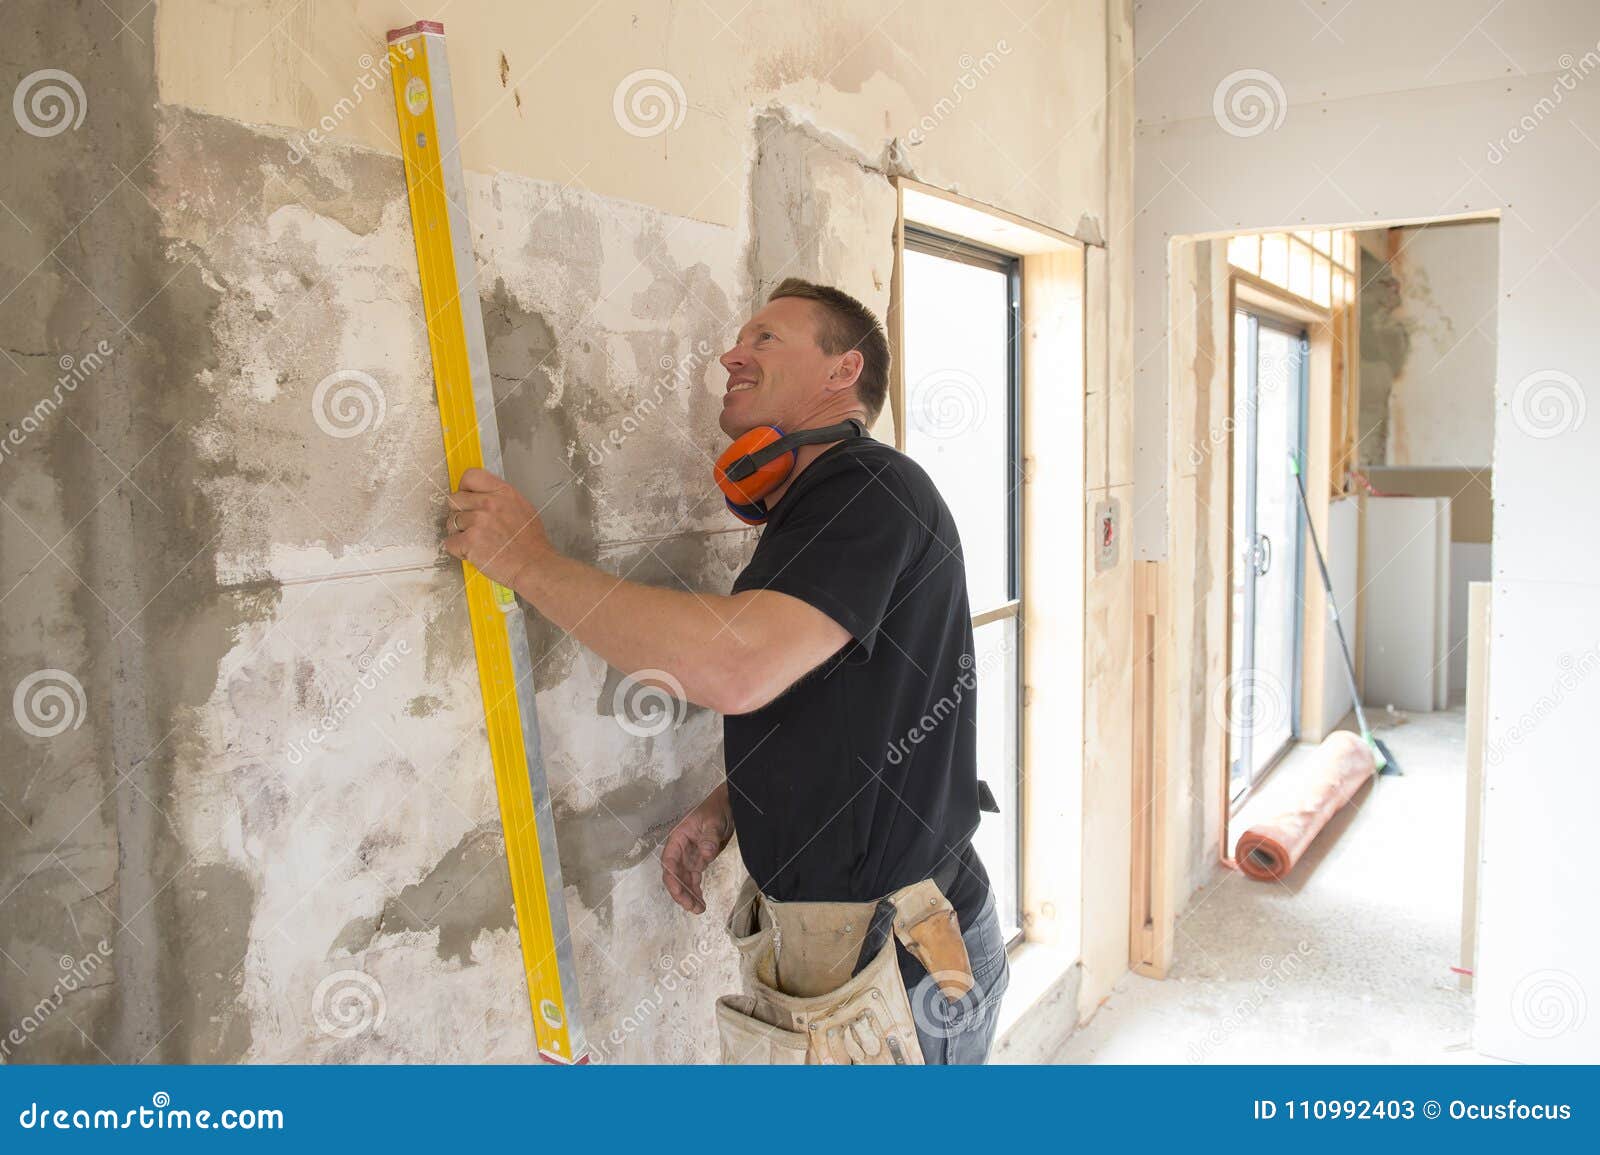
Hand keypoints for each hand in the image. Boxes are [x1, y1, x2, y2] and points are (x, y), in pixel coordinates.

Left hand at [443, 468, 550, 588]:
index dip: (464, 488)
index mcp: (503, 492)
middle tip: (472, 526)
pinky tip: (474, 552)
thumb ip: (500, 498)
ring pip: (450, 522)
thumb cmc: (531, 542)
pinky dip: (458, 550)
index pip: (471, 476)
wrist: (534, 565)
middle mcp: (489, 503)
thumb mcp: (522, 508)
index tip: (468, 499)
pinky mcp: (470, 541)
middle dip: (459, 513)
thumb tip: (481, 497)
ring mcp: (478, 521)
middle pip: (454, 499)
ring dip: (459, 533)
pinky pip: (449, 542)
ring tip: (477, 542)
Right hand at [660, 784, 733, 914]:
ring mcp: (689, 856)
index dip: (672, 879)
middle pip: (674, 875)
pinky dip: (696, 890)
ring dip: (689, 895)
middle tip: (693, 907)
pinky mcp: (698, 860)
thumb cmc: (716, 808)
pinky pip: (694, 878)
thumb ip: (709, 838)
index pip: (669, 862)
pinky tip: (701, 901)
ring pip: (684, 880)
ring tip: (699, 909)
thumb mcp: (714, 821)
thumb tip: (706, 855)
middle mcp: (680, 850)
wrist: (728, 805)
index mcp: (678, 838)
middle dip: (681, 893)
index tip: (680, 892)